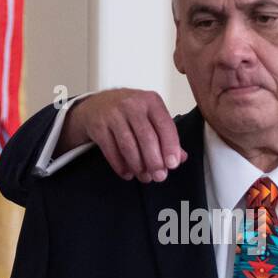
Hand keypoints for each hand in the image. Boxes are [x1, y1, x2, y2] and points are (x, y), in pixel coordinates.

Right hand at [59, 89, 187, 181]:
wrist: (97, 104)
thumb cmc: (130, 112)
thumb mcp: (150, 116)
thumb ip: (166, 135)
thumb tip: (181, 158)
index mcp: (151, 101)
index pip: (165, 125)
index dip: (170, 147)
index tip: (172, 164)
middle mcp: (132, 104)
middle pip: (146, 137)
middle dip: (154, 161)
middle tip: (159, 177)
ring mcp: (113, 114)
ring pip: (128, 146)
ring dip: (138, 166)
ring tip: (144, 177)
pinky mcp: (98, 126)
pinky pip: (111, 150)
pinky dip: (120, 166)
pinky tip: (127, 173)